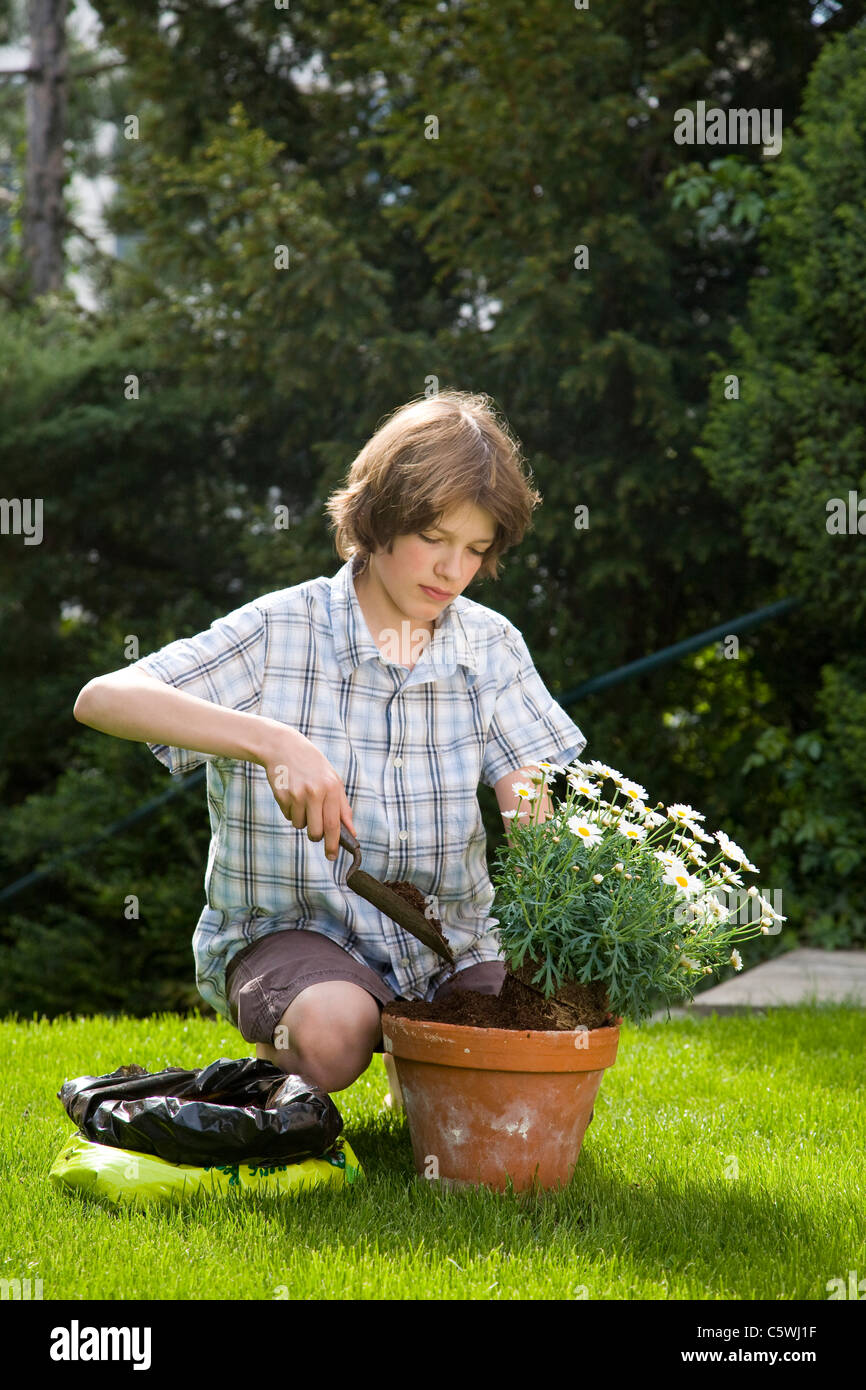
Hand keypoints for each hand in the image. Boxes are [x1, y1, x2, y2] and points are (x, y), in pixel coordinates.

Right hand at [262, 725, 356, 859]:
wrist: (284, 747)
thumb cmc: (313, 766)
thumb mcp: (333, 780)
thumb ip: (343, 807)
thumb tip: (351, 832)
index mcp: (332, 788)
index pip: (334, 824)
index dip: (333, 844)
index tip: (332, 856)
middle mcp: (315, 792)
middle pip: (315, 832)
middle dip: (315, 836)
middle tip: (315, 829)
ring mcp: (297, 795)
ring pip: (300, 825)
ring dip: (302, 820)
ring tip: (303, 800)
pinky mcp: (281, 796)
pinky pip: (288, 816)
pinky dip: (291, 811)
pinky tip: (292, 794)